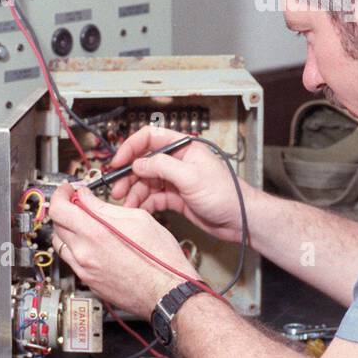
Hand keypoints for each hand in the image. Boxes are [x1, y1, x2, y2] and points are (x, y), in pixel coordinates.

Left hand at [48, 184, 194, 317]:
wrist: (167, 292)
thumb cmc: (160, 258)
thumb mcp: (138, 219)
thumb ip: (106, 207)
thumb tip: (88, 199)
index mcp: (95, 232)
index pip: (60, 207)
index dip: (61, 193)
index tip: (67, 190)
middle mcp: (84, 252)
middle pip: (56, 224)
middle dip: (65, 208)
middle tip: (77, 203)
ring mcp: (84, 270)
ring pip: (61, 243)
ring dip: (67, 229)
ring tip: (84, 222)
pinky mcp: (89, 282)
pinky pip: (72, 260)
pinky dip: (76, 247)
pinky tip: (93, 243)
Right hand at [106, 126, 248, 242]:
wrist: (240, 220)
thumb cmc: (225, 194)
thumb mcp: (191, 177)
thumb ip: (162, 167)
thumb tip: (138, 163)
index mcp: (183, 148)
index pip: (151, 138)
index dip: (131, 147)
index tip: (118, 162)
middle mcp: (178, 162)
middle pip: (145, 163)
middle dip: (129, 175)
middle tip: (117, 190)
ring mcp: (176, 181)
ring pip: (147, 182)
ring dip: (134, 192)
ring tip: (126, 204)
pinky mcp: (177, 198)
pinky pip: (154, 198)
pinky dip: (144, 204)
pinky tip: (139, 210)